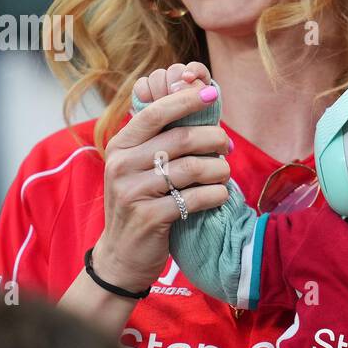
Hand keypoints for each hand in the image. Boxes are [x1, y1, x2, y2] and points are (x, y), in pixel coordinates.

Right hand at [91, 63, 231, 292]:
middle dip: (214, 140)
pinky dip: (216, 195)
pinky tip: (219, 196)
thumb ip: (162, 138)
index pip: (156, 112)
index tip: (213, 93)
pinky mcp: (150, 217)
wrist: (123, 254)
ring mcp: (133, 192)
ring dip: (219, 170)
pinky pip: (196, 198)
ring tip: (223, 174)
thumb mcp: (140, 166)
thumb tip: (200, 101)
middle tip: (227, 148)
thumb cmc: (142, 201)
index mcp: (121, 145)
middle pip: (181, 139)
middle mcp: (122, 165)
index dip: (186, 99)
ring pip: (193, 168)